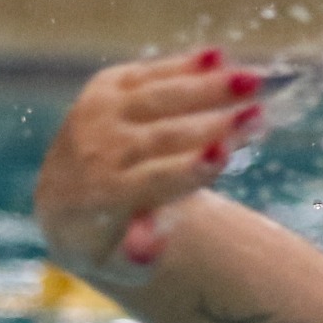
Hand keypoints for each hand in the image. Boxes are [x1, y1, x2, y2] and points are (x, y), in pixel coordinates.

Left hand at [33, 49, 265, 280]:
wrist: (61, 202)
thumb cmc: (106, 239)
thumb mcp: (115, 266)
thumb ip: (133, 261)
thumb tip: (150, 249)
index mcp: (103, 194)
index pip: (153, 178)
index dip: (190, 167)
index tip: (226, 153)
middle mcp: (97, 148)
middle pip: (163, 134)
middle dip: (214, 123)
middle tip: (260, 113)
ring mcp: (99, 112)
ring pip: (159, 97)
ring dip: (208, 86)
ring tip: (253, 80)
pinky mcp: (105, 88)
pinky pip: (147, 73)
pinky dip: (182, 64)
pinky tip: (220, 55)